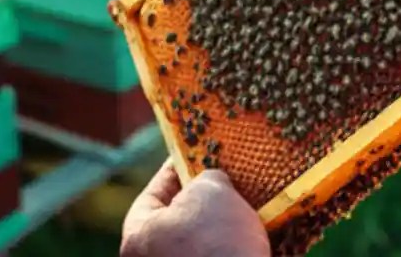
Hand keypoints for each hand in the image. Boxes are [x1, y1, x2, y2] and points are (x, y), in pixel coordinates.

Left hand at [121, 160, 269, 256]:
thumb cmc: (216, 244)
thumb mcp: (211, 191)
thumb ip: (207, 178)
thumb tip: (214, 181)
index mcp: (138, 239)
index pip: (153, 194)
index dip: (176, 169)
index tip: (197, 154)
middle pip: (180, 220)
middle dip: (205, 197)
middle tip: (228, 176)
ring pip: (205, 241)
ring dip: (227, 222)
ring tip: (252, 199)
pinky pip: (224, 255)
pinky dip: (240, 244)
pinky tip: (261, 227)